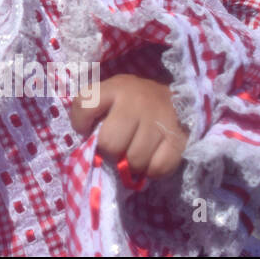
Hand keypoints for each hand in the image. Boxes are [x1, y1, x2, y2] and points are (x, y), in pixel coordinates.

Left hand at [69, 74, 187, 179]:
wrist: (178, 99)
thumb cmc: (134, 101)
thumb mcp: (109, 94)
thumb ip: (91, 111)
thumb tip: (86, 138)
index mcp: (116, 88)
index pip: (85, 105)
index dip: (80, 123)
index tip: (87, 128)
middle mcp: (138, 102)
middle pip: (110, 143)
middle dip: (110, 151)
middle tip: (116, 148)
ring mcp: (160, 120)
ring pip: (134, 160)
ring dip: (132, 164)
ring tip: (134, 154)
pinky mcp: (179, 138)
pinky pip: (158, 168)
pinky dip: (152, 170)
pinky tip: (151, 159)